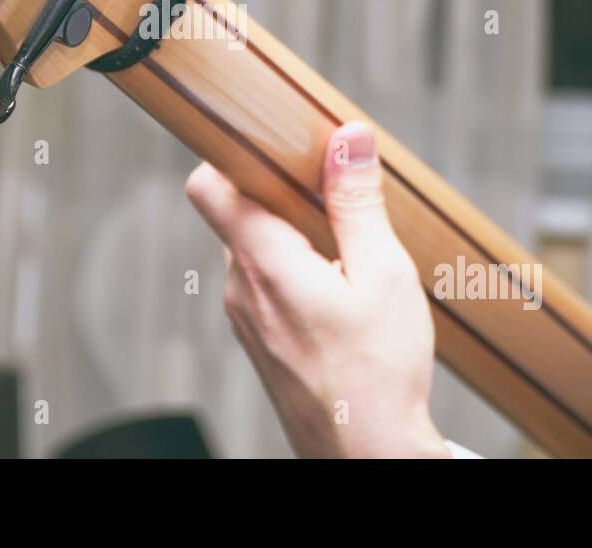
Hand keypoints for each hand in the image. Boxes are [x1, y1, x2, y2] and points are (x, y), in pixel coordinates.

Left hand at [185, 121, 448, 458]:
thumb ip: (358, 202)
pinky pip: (266, 285)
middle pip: (239, 213)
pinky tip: (342, 293)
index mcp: (263, 261)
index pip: (207, 186)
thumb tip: (348, 138)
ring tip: (350, 257)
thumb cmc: (378, 373)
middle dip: (283, 197)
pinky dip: (296, 273)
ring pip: (256, 250)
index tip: (267, 139)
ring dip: (295, 239)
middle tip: (337, 200)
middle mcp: (241, 288)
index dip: (229, 154)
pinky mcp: (260, 341)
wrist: (366, 454)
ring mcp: (246, 318)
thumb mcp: (384, 274)